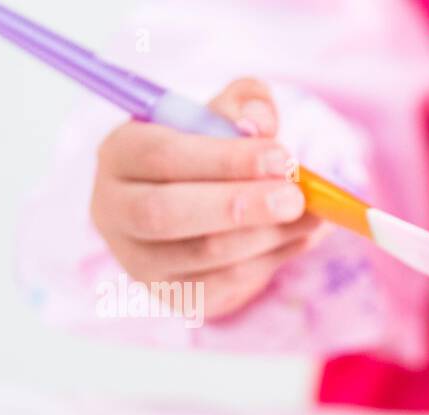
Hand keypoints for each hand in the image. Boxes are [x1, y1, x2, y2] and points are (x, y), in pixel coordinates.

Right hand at [89, 78, 326, 319]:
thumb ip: (243, 104)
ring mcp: (141, 260)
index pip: (162, 155)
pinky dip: (272, 259)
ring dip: (267, 235)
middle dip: (239, 206)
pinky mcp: (176, 294)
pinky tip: (300, 237)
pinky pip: (226, 282)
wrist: (195, 213)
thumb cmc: (206, 154)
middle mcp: (116, 211)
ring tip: (312, 215)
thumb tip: (260, 119)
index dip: (224, 158)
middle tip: (294, 198)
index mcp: (120, 155)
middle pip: (166, 213)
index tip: (282, 157)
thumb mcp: (221, 117)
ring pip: (203, 254)